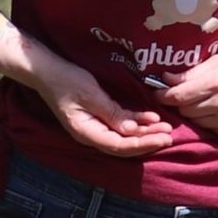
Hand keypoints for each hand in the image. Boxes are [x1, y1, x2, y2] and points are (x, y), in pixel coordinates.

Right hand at [38, 63, 175, 156]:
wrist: (47, 71)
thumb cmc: (66, 80)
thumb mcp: (90, 94)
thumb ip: (111, 113)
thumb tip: (132, 130)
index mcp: (85, 133)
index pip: (119, 146)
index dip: (142, 144)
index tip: (163, 138)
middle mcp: (90, 135)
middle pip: (123, 146)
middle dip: (148, 141)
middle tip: (170, 134)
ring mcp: (94, 128)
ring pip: (123, 138)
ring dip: (144, 134)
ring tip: (165, 128)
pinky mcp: (98, 119)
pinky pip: (120, 128)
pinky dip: (136, 125)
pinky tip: (151, 120)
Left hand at [160, 53, 217, 138]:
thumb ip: (193, 72)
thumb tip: (166, 79)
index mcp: (216, 83)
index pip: (178, 95)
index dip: (163, 95)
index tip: (157, 92)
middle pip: (184, 110)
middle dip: (178, 103)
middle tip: (180, 95)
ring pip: (195, 121)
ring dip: (192, 113)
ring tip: (199, 102)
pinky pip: (210, 129)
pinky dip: (207, 121)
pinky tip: (214, 111)